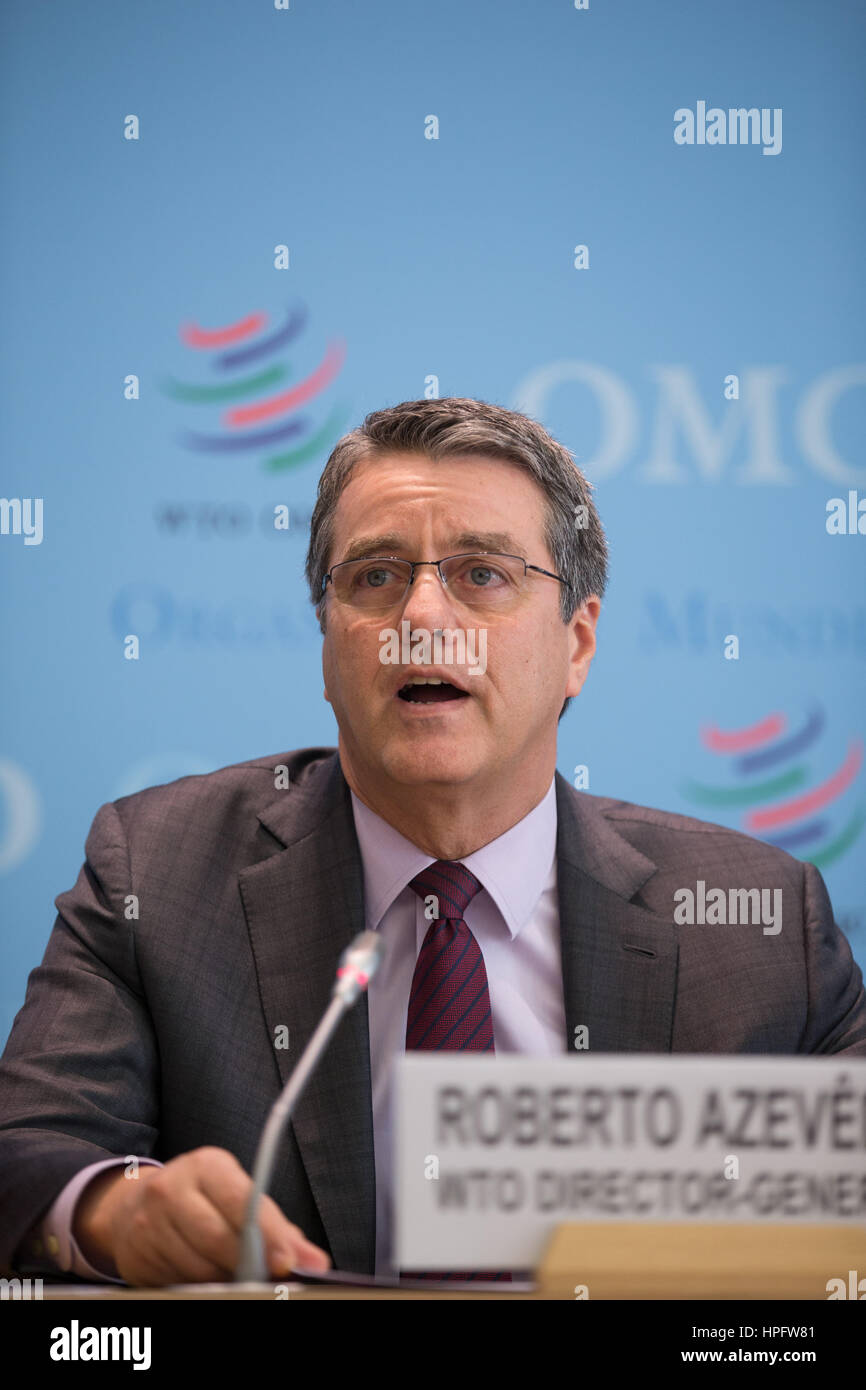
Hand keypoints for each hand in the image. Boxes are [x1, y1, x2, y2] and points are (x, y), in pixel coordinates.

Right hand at [73, 1147, 330, 1285]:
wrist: (133, 1207)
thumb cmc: (203, 1200)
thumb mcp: (238, 1196)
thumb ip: (278, 1228)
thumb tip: (315, 1262)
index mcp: (207, 1166)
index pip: (243, 1202)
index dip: (268, 1235)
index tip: (287, 1263)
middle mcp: (172, 1189)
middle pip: (218, 1238)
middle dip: (246, 1264)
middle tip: (264, 1278)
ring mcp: (149, 1223)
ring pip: (197, 1267)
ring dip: (222, 1279)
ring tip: (233, 1275)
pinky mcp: (136, 1256)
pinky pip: (176, 1283)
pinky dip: (197, 1286)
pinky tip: (204, 1276)